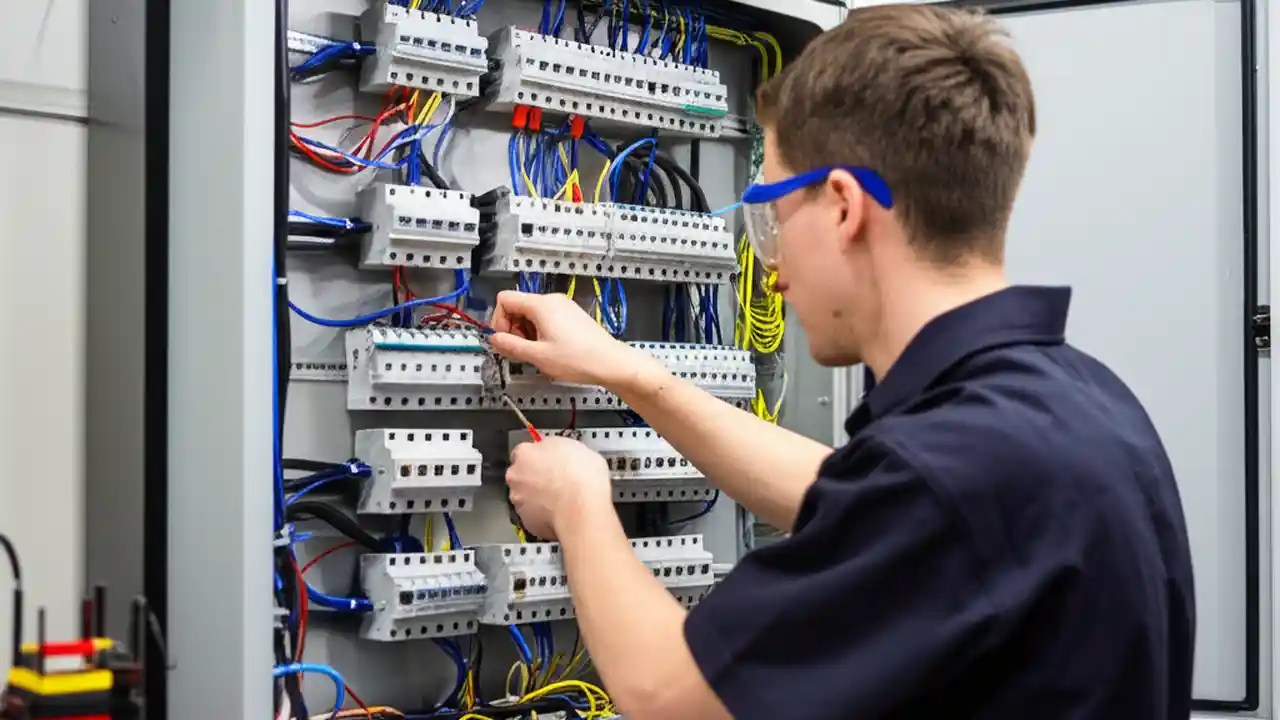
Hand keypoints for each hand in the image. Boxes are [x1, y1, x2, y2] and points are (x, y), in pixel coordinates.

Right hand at [489, 291, 656, 387]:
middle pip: (517, 306)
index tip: (504, 340)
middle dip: (513, 329)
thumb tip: (494, 340)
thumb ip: (510, 346)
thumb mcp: (537, 356)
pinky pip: (545, 319)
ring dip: (526, 333)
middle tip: (521, 350)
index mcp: (541, 305)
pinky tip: (548, 350)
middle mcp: (552, 301)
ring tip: (537, 353)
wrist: (610, 363)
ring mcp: (563, 307)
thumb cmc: (579, 358)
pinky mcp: (570, 316)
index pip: (504, 299)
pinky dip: (539, 333)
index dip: (499, 320)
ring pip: (531, 314)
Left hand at [506, 436, 613, 538]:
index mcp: (525, 453)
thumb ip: (559, 448)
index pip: (524, 451)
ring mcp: (519, 500)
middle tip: (558, 479)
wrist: (582, 510)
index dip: (540, 456)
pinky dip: (543, 514)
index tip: (550, 459)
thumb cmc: (581, 478)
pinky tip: (560, 512)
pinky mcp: (527, 522)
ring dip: (539, 496)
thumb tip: (562, 451)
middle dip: (536, 477)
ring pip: (526, 496)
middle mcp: (516, 476)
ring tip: (562, 498)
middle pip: (522, 474)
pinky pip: (534, 515)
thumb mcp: (576, 447)